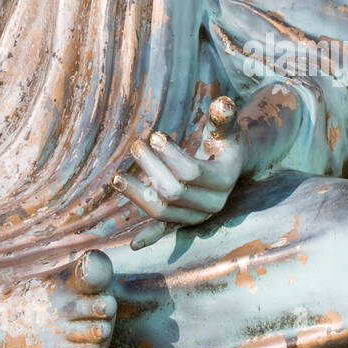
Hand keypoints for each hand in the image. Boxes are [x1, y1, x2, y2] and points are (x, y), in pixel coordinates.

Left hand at [112, 96, 242, 249]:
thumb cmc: (224, 142)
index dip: (170, 154)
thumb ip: (223, 117)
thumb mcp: (225, 129)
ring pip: (163, 211)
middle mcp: (212, 203)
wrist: (231, 165)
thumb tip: (223, 103)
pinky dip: (150, 236)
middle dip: (151, 168)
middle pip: (174, 191)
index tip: (155, 135)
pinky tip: (133, 244)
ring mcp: (197, 215)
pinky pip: (167, 230)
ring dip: (138, 195)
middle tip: (136, 145)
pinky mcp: (184, 220)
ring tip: (117, 178)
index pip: (190, 172)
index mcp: (223, 180)